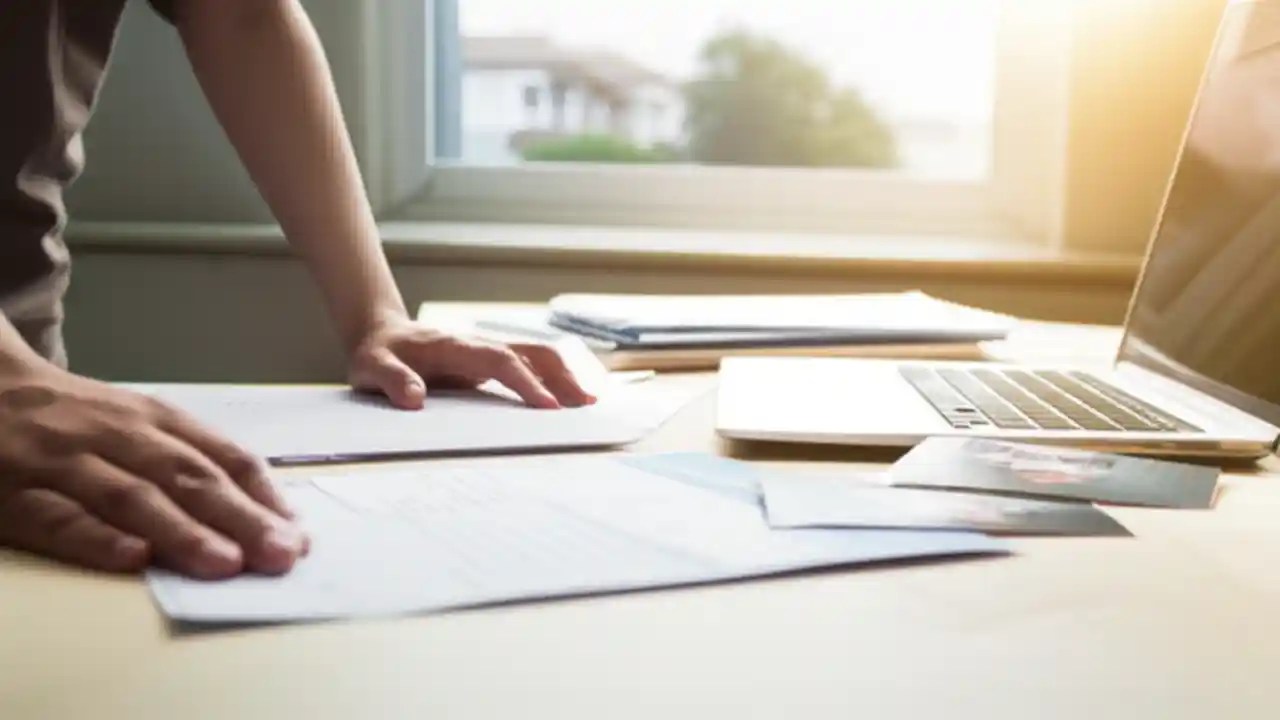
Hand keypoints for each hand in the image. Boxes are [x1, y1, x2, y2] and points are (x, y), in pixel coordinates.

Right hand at [0, 362, 306, 577]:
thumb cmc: (68, 417)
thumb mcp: (131, 422)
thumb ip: (187, 459)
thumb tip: (261, 510)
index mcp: (150, 418)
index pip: (220, 455)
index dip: (262, 495)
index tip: (298, 533)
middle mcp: (114, 435)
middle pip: (187, 477)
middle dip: (240, 518)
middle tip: (281, 555)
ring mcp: (63, 463)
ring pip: (130, 497)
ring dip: (183, 531)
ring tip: (227, 564)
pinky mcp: (13, 493)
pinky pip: (58, 518)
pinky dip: (98, 538)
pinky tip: (135, 559)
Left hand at [347, 317, 596, 409]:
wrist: (380, 334)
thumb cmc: (377, 354)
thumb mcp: (371, 368)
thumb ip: (392, 380)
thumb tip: (416, 398)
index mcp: (454, 346)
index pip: (500, 361)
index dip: (526, 382)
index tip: (547, 406)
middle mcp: (478, 345)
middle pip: (530, 352)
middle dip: (560, 376)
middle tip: (583, 405)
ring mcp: (487, 352)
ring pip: (536, 356)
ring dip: (563, 376)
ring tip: (587, 404)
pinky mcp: (490, 362)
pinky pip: (529, 366)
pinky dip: (553, 379)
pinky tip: (568, 399)